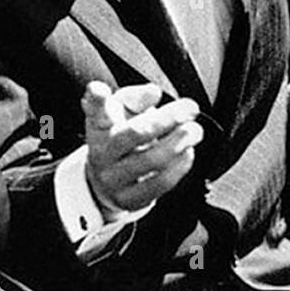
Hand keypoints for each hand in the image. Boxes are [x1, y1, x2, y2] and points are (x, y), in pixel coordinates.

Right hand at [82, 81, 202, 216]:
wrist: (107, 180)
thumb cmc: (120, 136)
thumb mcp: (122, 112)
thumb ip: (136, 98)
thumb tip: (153, 92)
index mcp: (99, 127)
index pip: (94, 111)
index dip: (96, 99)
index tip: (99, 89)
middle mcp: (102, 153)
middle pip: (135, 133)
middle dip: (168, 118)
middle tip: (191, 108)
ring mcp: (114, 179)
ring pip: (152, 160)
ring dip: (180, 143)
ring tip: (195, 131)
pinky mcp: (129, 200)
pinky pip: (160, 184)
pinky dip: (180, 166)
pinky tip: (187, 153)